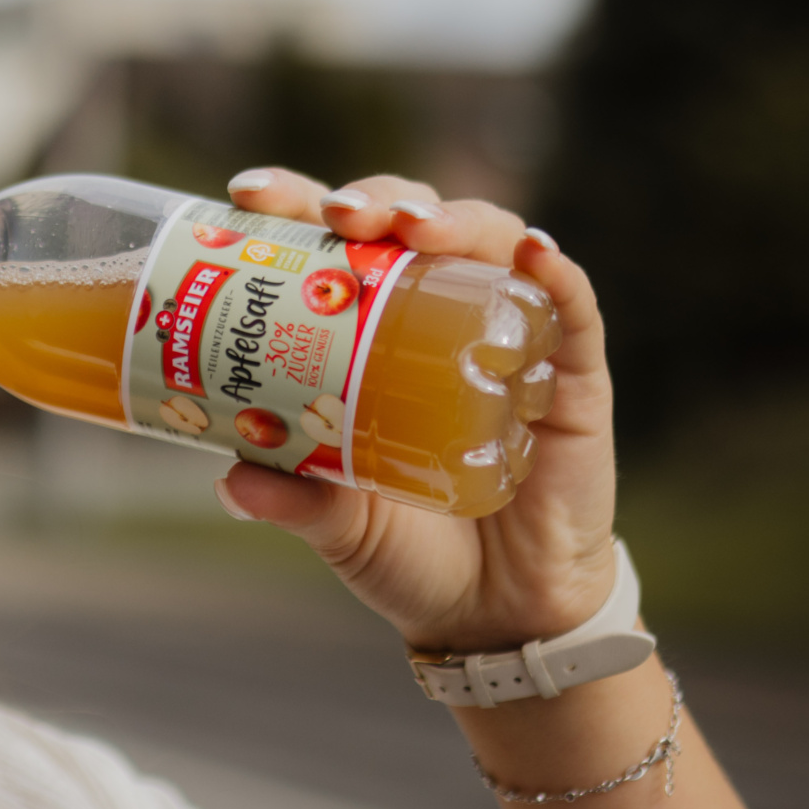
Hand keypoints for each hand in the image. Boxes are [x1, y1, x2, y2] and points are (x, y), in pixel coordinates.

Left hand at [218, 168, 617, 652]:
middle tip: (338, 216)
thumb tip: (234, 481)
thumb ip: (292, 500)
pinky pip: (573, 309)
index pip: (331, 244)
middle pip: (409, 222)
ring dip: (455, 219)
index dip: (294, 203)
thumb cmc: (407, 548)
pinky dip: (557, 273)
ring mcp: (508, 336)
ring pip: (489, 242)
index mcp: (365, 332)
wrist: (496, 614)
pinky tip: (535, 254)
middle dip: (374, 201)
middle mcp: (436, 316)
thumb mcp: (336, 525)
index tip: (246, 194)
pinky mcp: (573, 375)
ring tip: (416, 229)